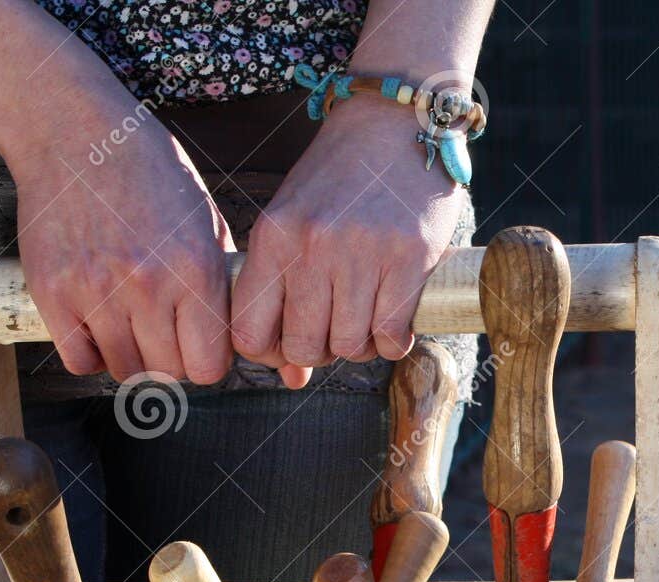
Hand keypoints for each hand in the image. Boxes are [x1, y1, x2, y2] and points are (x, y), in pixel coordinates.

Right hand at [9, 114, 235, 385]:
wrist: (75, 133)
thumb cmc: (148, 173)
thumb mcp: (204, 220)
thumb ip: (217, 281)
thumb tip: (228, 337)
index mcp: (194, 270)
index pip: (209, 365)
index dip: (207, 360)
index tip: (199, 343)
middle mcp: (147, 285)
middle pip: (169, 372)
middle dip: (173, 358)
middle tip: (165, 331)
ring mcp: (96, 290)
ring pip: (126, 370)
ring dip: (133, 356)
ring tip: (132, 325)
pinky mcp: (53, 291)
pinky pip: (78, 359)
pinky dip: (91, 352)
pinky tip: (99, 326)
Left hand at [232, 98, 466, 388]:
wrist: (396, 123)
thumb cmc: (340, 179)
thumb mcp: (295, 222)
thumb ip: (283, 293)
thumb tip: (291, 379)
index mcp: (273, 235)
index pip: (249, 333)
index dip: (269, 353)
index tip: (290, 340)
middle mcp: (311, 246)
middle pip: (304, 347)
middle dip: (321, 350)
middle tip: (336, 327)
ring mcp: (361, 253)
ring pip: (350, 346)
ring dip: (361, 345)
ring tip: (369, 317)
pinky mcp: (409, 258)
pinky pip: (392, 335)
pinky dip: (395, 340)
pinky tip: (396, 317)